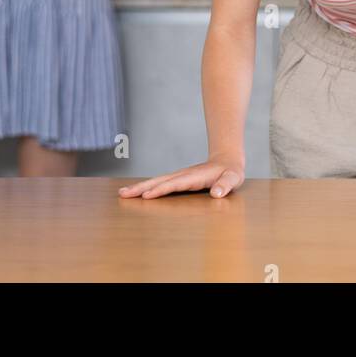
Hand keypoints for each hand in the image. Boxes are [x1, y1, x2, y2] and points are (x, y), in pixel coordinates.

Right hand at [118, 155, 244, 199]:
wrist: (227, 161)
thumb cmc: (231, 172)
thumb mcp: (233, 178)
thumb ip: (226, 185)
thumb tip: (217, 193)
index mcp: (194, 176)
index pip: (175, 184)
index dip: (161, 189)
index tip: (146, 196)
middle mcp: (183, 175)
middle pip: (159, 181)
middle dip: (141, 188)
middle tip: (123, 194)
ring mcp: (179, 176)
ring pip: (156, 182)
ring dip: (140, 188)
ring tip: (122, 193)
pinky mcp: (178, 179)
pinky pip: (159, 184)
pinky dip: (147, 188)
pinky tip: (137, 193)